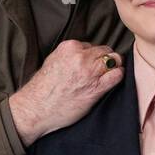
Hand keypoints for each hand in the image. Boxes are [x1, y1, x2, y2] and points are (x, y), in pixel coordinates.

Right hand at [9, 40, 124, 145]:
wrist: (36, 108)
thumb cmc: (42, 89)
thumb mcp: (53, 61)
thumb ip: (69, 56)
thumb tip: (83, 55)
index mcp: (69, 47)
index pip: (91, 46)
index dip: (93, 57)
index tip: (90, 65)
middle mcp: (81, 57)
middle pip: (105, 51)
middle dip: (105, 61)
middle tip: (101, 71)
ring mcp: (90, 72)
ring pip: (115, 60)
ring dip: (114, 67)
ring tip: (108, 76)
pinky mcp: (96, 87)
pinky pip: (117, 75)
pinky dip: (118, 77)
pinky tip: (113, 81)